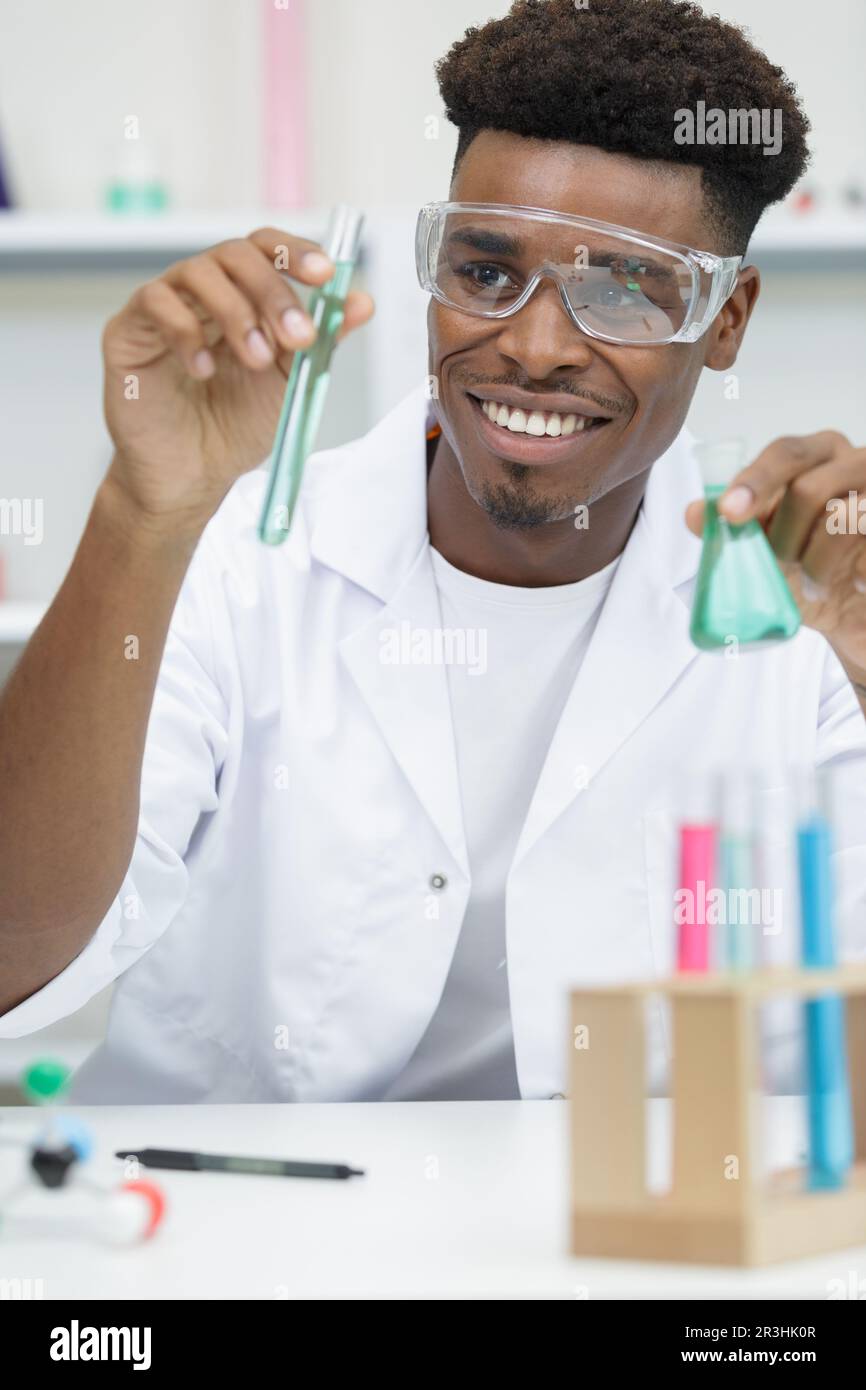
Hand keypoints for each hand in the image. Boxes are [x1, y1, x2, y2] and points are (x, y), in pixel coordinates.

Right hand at [101, 227, 374, 531]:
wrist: (194, 475)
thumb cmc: (237, 426)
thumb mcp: (292, 382)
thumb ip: (323, 341)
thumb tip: (363, 302)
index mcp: (244, 296)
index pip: (266, 250)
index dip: (295, 253)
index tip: (325, 275)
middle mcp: (203, 292)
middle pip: (236, 255)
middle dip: (274, 291)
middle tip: (296, 337)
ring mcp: (164, 306)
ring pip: (198, 272)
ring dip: (236, 313)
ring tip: (255, 360)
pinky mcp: (128, 330)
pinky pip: (155, 303)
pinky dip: (186, 333)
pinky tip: (204, 371)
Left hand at [685, 432, 865, 674]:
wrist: (856, 607)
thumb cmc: (812, 567)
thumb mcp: (766, 551)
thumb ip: (733, 528)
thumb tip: (695, 513)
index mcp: (818, 456)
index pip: (785, 453)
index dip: (755, 481)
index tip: (729, 514)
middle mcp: (854, 463)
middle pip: (810, 488)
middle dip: (784, 535)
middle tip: (779, 562)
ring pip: (841, 520)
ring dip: (816, 562)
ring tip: (813, 583)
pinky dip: (855, 574)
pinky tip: (854, 585)